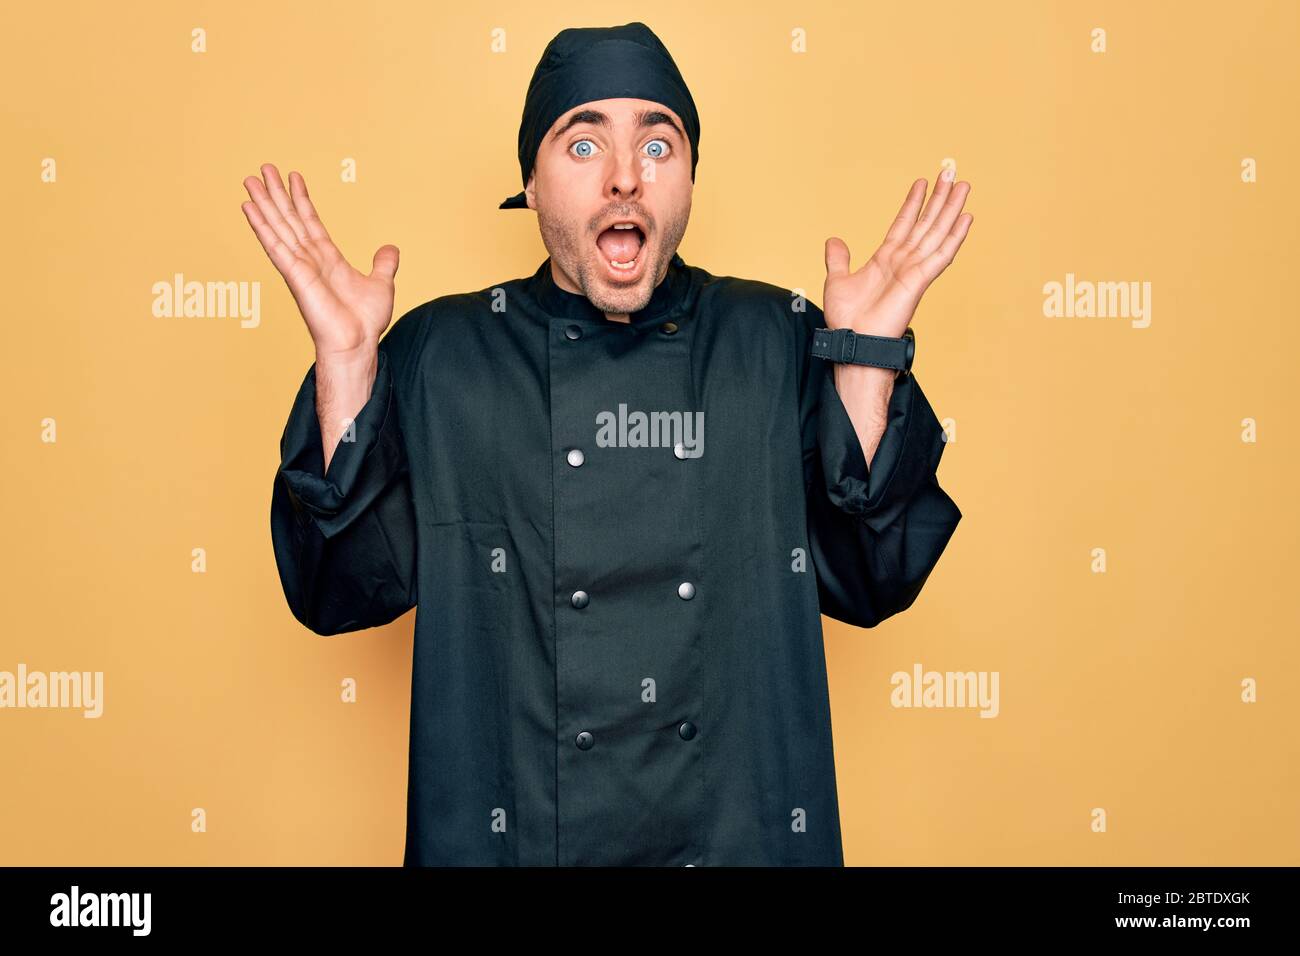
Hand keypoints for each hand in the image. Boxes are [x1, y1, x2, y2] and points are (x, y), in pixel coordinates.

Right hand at [241, 163, 398, 358]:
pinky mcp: (294, 275)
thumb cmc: (365, 322)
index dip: (302, 199)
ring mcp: (299, 266)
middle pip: (290, 218)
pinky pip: (274, 246)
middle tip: (264, 168)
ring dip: (263, 203)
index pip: (311, 221)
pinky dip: (261, 226)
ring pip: (278, 227)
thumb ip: (383, 264)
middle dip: (277, 194)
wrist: (357, 344)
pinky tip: (248, 208)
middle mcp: (309, 259)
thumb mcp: (382, 284)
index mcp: (328, 258)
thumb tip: (390, 249)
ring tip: (250, 179)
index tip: (293, 177)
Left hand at [823, 168, 972, 336]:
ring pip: (937, 232)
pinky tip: (966, 218)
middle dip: (938, 198)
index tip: (922, 182)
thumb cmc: (847, 320)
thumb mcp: (837, 280)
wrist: (853, 342)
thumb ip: (839, 259)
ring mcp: (914, 270)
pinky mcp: (920, 281)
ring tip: (963, 185)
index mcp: (886, 259)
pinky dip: (954, 236)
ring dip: (951, 209)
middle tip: (951, 173)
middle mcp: (903, 262)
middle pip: (926, 223)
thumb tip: (834, 241)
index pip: (904, 224)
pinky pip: (941, 255)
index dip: (913, 203)